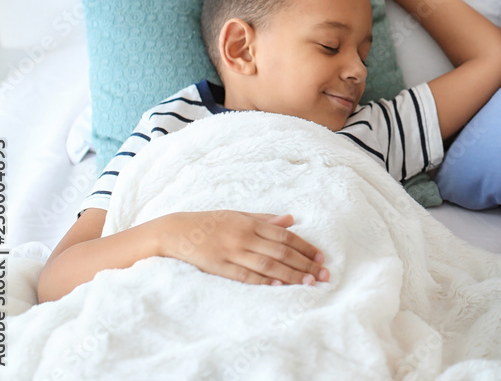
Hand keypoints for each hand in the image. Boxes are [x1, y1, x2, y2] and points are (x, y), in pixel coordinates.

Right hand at [157, 210, 329, 285]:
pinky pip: (245, 275)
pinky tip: (279, 287)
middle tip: (323, 274)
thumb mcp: (239, 215)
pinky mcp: (219, 267)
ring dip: (290, 275)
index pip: (285, 236)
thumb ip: (266, 219)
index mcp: (251, 223)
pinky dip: (263, 281)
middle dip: (304, 264)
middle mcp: (244, 237)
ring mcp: (232, 252)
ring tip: (308, 282)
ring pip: (267, 265)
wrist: (177, 231)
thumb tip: (291, 219)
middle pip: (281, 252)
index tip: (320, 256)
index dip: (305, 246)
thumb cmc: (211, 222)